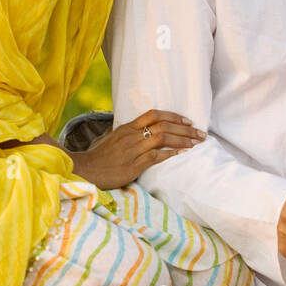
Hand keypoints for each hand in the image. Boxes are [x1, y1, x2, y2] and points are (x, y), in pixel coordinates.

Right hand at [71, 109, 205, 189]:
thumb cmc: (97, 156)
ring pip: (163, 138)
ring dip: (183, 140)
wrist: (84, 170)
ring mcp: (133, 149)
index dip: (173, 116)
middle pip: (163, 125)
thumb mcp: (110, 138)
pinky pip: (156, 156)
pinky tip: (183, 153)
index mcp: (127, 127)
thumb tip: (133, 130)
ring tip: (197, 143)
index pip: (154, 114)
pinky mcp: (133, 165)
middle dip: (185, 128)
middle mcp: (132, 135)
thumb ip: (123, 133)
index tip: (187, 121)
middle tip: (200, 133)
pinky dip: (171, 153)